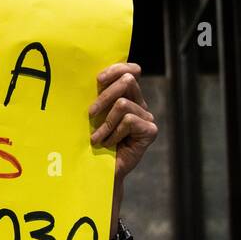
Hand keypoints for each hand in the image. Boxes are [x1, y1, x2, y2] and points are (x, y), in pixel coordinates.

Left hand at [89, 63, 157, 231]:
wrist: (99, 171)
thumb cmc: (92, 142)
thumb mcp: (93, 115)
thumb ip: (98, 96)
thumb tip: (94, 75)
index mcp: (127, 96)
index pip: (130, 70)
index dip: (116, 69)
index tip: (98, 79)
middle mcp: (139, 104)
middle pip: (127, 81)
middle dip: (104, 97)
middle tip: (90, 114)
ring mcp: (147, 117)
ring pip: (123, 104)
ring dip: (105, 123)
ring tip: (98, 138)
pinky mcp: (149, 131)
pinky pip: (128, 121)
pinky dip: (114, 133)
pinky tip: (110, 145)